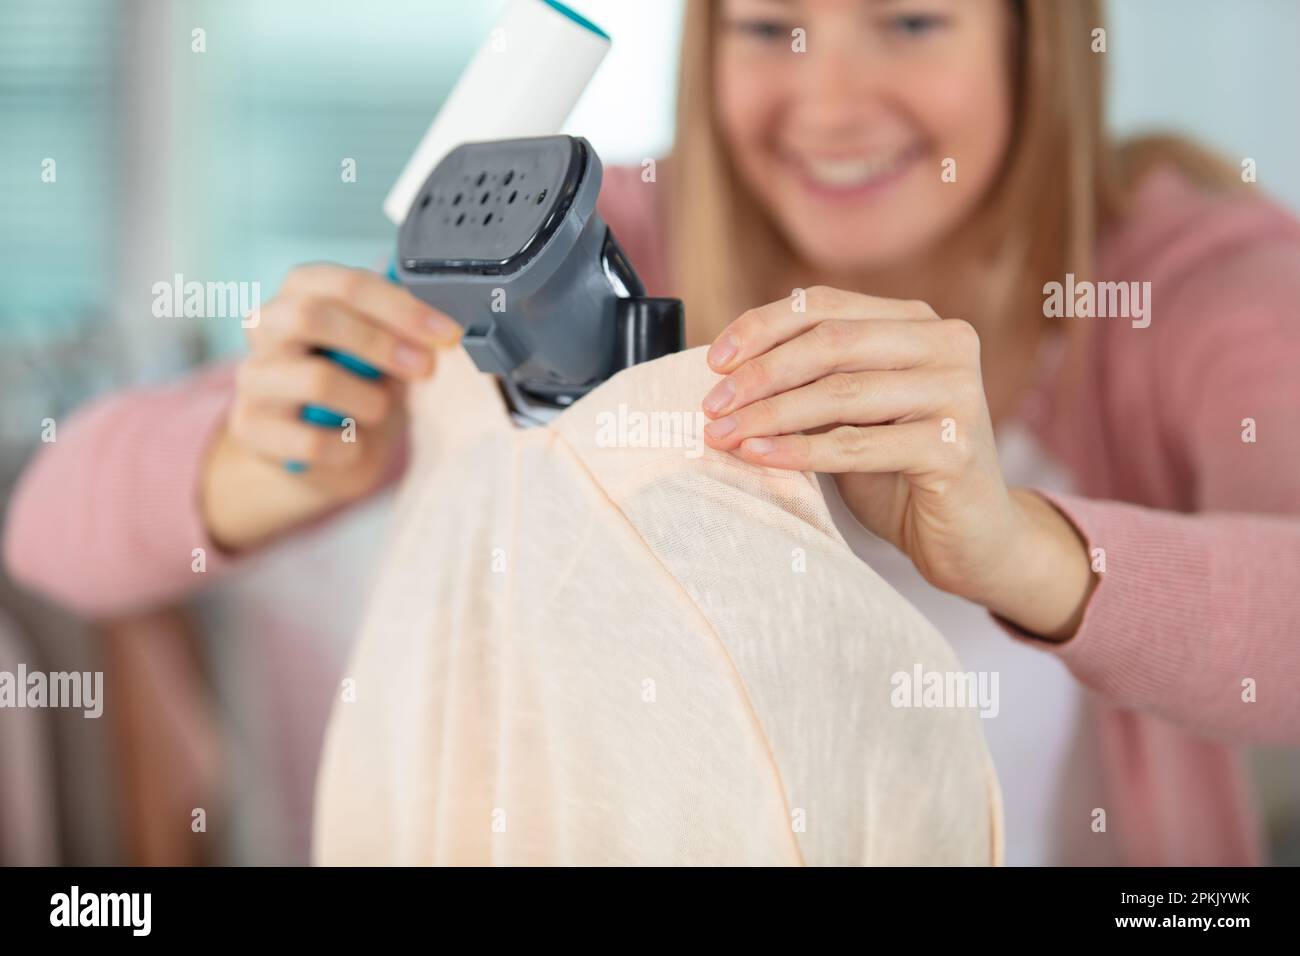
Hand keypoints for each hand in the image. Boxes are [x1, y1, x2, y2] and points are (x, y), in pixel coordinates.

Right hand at [201, 263, 460, 551]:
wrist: (324, 452)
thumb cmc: (359, 386)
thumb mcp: (383, 351)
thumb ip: (402, 331)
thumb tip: (444, 326)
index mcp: (300, 292)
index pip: (344, 283)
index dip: (400, 306)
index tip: (447, 332)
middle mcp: (265, 326)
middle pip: (313, 316)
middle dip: (380, 343)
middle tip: (426, 368)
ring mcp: (253, 378)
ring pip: (316, 380)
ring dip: (368, 400)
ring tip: (380, 411)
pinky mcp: (250, 427)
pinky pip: (311, 439)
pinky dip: (348, 446)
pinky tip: (355, 445)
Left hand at [699, 286, 1093, 638]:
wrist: (972, 537)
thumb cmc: (901, 471)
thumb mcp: (852, 413)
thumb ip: (811, 380)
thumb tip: (724, 372)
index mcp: (917, 322)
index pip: (825, 305)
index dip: (762, 326)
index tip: (713, 360)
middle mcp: (946, 344)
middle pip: (831, 343)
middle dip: (760, 373)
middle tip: (711, 404)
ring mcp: (956, 393)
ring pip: (841, 393)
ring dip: (771, 414)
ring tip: (723, 434)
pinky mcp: (953, 447)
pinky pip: (858, 445)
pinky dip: (800, 452)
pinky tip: (759, 457)